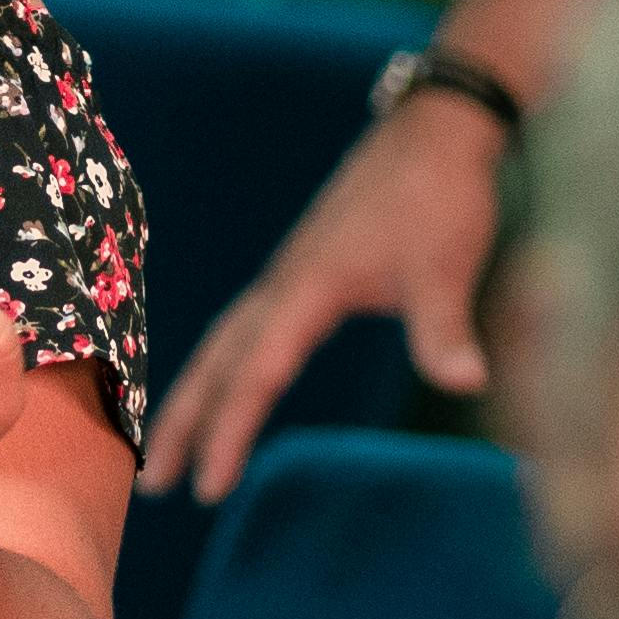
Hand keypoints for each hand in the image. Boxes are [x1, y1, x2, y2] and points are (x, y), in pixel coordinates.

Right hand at [140, 91, 506, 499]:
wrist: (435, 129)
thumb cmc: (438, 194)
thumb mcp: (446, 264)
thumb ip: (445, 328)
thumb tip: (466, 383)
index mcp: (306, 287)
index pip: (255, 373)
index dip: (229, 433)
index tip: (208, 489)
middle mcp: (282, 283)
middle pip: (214, 362)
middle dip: (180, 423)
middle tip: (152, 487)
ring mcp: (288, 276)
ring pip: (222, 344)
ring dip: (193, 398)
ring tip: (168, 450)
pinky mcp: (302, 271)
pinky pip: (243, 331)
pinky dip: (222, 368)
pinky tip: (229, 386)